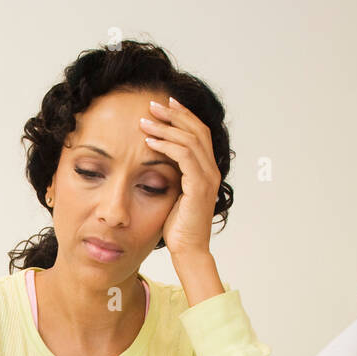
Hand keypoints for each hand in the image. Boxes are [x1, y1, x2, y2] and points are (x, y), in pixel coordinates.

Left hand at [141, 97, 221, 256]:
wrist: (188, 250)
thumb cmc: (177, 227)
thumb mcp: (172, 194)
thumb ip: (170, 175)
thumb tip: (154, 161)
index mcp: (206, 170)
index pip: (198, 133)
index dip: (182, 116)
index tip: (163, 106)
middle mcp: (210, 170)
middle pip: (196, 130)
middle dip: (174, 114)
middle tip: (152, 105)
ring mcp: (207, 178)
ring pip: (189, 140)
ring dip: (166, 127)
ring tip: (146, 121)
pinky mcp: (199, 187)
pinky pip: (184, 157)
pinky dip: (166, 145)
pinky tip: (150, 141)